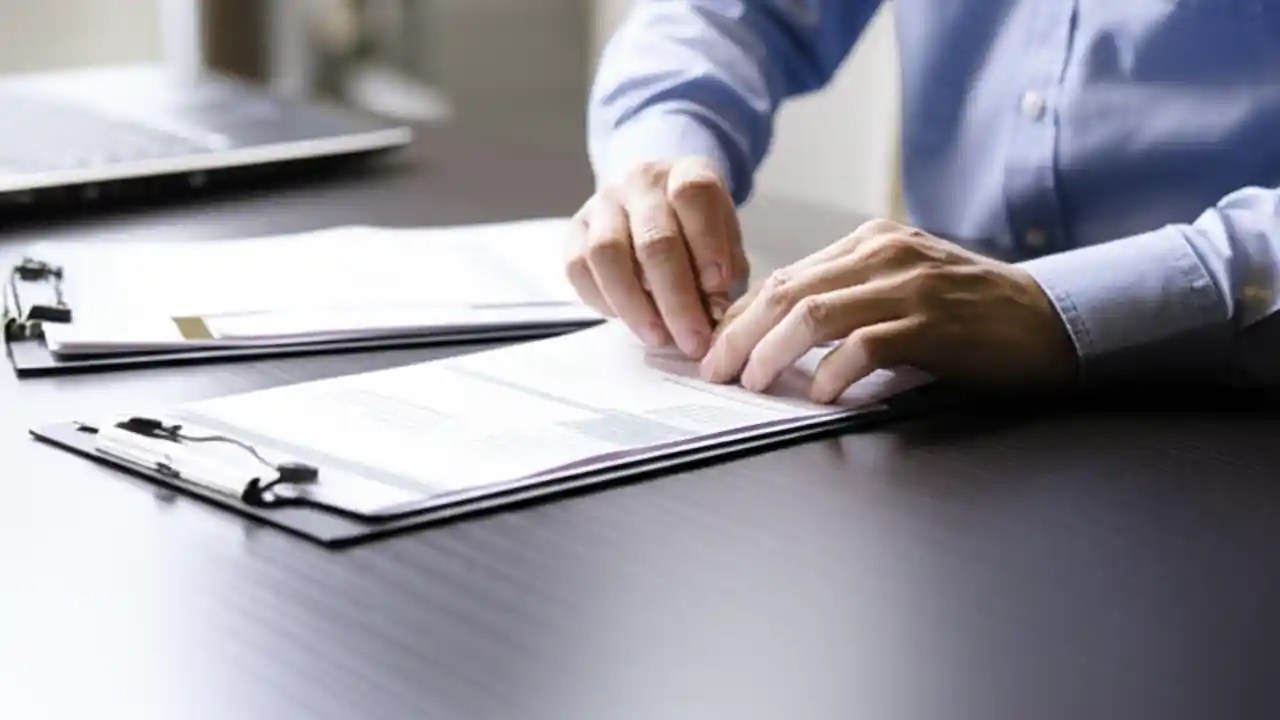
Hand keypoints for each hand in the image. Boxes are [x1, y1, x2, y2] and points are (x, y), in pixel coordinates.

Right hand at [565, 157, 748, 357]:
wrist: (655, 206)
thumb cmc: (697, 231)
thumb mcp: (725, 240)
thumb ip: (725, 271)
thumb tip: (713, 313)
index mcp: (685, 172)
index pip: (693, 193)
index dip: (707, 241)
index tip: (718, 286)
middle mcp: (640, 181)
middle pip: (653, 238)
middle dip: (676, 297)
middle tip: (692, 339)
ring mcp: (602, 204)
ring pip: (607, 254)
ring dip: (635, 305)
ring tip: (658, 337)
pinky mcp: (575, 230)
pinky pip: (578, 268)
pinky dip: (603, 301)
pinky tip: (628, 320)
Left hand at [699, 219, 1077, 401]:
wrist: (1048, 320)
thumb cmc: (967, 313)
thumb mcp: (899, 289)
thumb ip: (845, 299)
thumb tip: (773, 335)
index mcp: (870, 242)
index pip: (786, 274)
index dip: (741, 314)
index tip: (715, 347)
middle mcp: (884, 254)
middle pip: (787, 290)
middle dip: (740, 333)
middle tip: (716, 370)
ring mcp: (910, 286)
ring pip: (814, 313)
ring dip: (772, 352)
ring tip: (753, 383)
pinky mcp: (933, 324)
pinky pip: (865, 345)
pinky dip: (834, 372)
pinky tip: (821, 393)